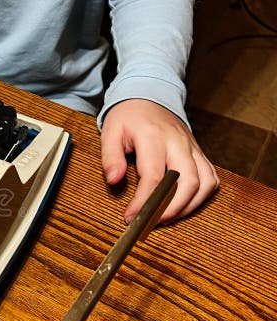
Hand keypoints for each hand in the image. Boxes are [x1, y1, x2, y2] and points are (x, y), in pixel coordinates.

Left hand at [101, 99, 218, 223]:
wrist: (149, 97)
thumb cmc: (128, 118)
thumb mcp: (110, 132)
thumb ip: (110, 157)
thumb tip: (114, 180)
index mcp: (154, 137)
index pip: (154, 176)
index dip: (144, 201)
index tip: (131, 217)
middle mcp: (178, 143)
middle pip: (187, 182)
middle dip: (171, 208)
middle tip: (152, 222)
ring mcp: (193, 148)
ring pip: (204, 182)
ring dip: (188, 206)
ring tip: (166, 218)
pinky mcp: (200, 154)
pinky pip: (211, 178)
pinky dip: (201, 197)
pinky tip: (183, 205)